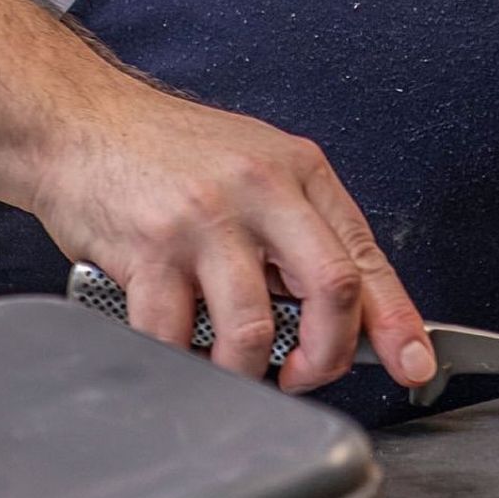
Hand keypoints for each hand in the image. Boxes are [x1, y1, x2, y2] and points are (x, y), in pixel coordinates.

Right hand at [30, 76, 434, 393]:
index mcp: (299, 171)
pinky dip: (180, 364)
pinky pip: (175, 340)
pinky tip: (178, 349)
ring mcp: (206, 220)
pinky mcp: (150, 250)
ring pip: (252, 331)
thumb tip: (344, 308)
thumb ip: (299, 229)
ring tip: (231, 366)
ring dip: (246, 372)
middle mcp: (262, 189)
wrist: (86, 121)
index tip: (413, 362)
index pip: (365, 255)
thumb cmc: (170, 152)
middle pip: (331, 288)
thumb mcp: (257, 167)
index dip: (396, 319)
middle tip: (303, 375)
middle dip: (327, 355)